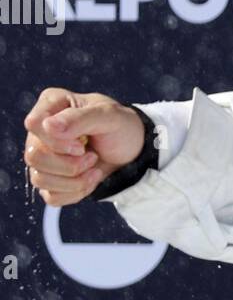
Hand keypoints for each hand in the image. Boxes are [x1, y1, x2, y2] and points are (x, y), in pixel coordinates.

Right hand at [23, 88, 145, 205]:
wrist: (132, 150)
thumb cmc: (121, 126)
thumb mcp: (109, 116)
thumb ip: (80, 118)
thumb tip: (48, 125)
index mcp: (53, 104)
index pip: (34, 124)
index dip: (56, 140)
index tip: (81, 143)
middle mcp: (41, 130)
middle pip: (34, 156)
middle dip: (69, 164)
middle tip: (92, 156)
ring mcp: (42, 156)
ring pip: (40, 178)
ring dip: (75, 179)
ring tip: (95, 166)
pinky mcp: (49, 179)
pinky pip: (51, 196)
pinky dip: (75, 191)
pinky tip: (90, 178)